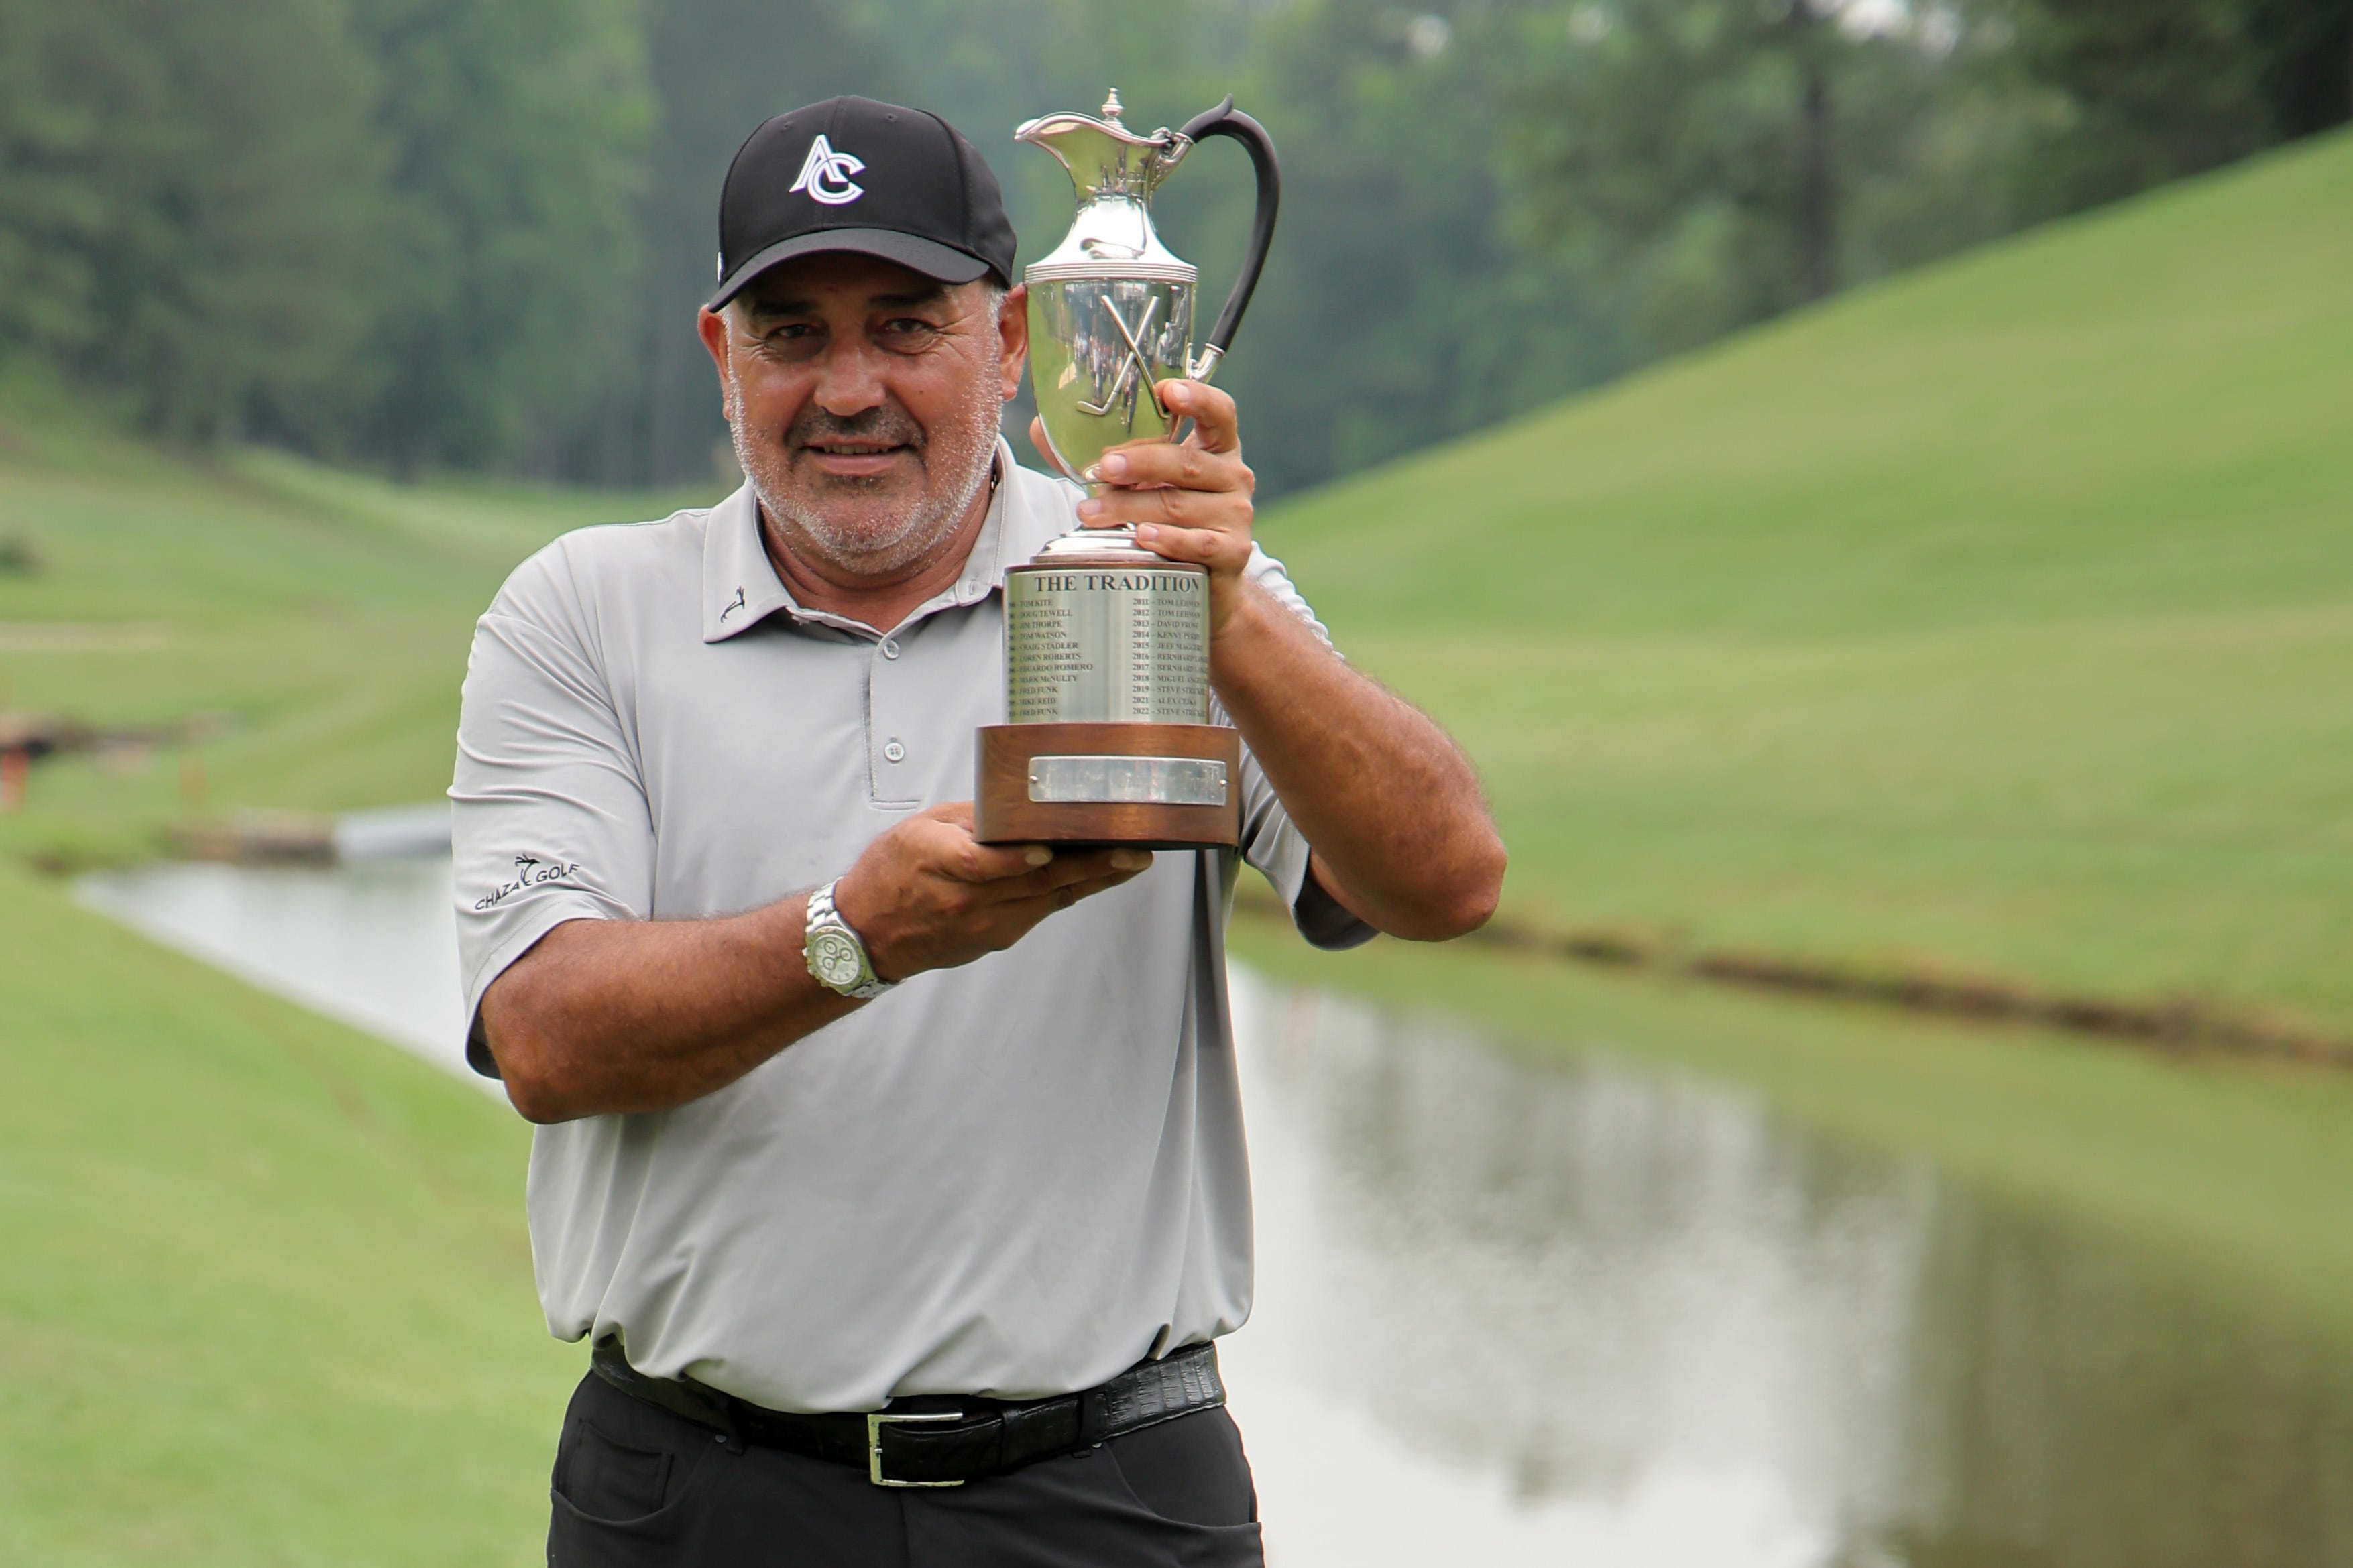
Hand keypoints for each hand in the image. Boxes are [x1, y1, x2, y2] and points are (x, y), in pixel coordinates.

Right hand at [829, 802, 1150, 981]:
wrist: (868, 934)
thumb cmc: (891, 872)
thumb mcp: (919, 829)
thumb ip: (970, 819)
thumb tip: (1020, 807)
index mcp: (939, 866)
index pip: (983, 865)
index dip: (1018, 859)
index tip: (1050, 849)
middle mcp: (966, 901)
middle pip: (1035, 883)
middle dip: (1090, 867)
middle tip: (1133, 853)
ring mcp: (985, 925)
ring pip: (1049, 899)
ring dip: (1095, 881)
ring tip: (1132, 860)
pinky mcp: (996, 938)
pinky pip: (1041, 910)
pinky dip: (1071, 891)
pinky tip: (1099, 876)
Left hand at [1029, 379, 1256, 638]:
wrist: (1205, 580)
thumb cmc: (1168, 515)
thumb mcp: (1141, 480)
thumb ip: (1100, 455)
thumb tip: (1040, 430)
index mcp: (1217, 446)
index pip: (1219, 412)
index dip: (1197, 397)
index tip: (1166, 391)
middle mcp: (1233, 476)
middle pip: (1186, 462)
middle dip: (1140, 462)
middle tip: (1103, 467)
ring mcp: (1235, 515)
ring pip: (1178, 505)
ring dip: (1131, 506)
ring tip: (1091, 511)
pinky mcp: (1232, 552)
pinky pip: (1196, 542)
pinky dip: (1167, 539)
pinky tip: (1141, 535)